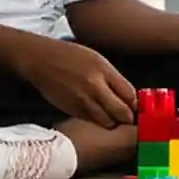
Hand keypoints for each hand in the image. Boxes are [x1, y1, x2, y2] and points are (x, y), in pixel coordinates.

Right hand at [15, 36, 135, 128]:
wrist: (42, 60)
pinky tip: (96, 114)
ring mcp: (83, 102)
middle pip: (121, 113)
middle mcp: (95, 88)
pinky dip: (97, 121)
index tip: (137, 106)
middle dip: (127, 117)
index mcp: (104, 71)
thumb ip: (114, 78)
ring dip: (112, 121)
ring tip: (112, 116)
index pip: (130, 95)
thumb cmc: (71, 56)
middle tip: (128, 116)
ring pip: (107, 122)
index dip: (136, 104)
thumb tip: (129, 96)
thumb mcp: (97, 59)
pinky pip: (91, 121)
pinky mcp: (72, 110)